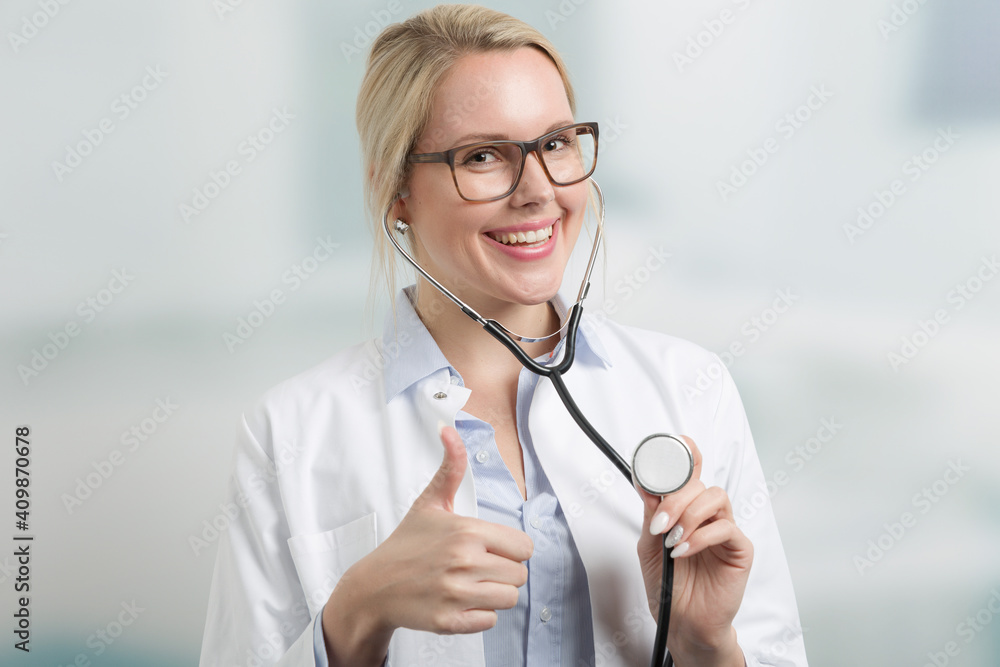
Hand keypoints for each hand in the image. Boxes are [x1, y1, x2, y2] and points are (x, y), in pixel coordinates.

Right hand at [323, 425, 532, 665]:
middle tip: (477, 567)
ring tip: (471, 584)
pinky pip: (490, 621)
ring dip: (494, 594)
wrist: (374, 586)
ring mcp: (456, 594)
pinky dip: (479, 615)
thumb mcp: (430, 503)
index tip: (491, 549)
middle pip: (520, 575)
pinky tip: (460, 601)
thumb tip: (449, 430)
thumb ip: (451, 468)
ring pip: (509, 599)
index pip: (524, 547)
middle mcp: (464, 563)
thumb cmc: (405, 545)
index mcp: (467, 532)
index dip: (511, 549)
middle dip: (503, 572)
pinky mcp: (449, 621)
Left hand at [635, 436, 751, 664]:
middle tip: (660, 522)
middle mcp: (707, 515)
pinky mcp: (740, 549)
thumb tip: (645, 482)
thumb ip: (650, 514)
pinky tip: (683, 551)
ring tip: (672, 539)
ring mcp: (725, 530)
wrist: (681, 624)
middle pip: (699, 483)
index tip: (673, 445)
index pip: (691, 472)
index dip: (686, 454)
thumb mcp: (648, 546)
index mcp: (686, 509)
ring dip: (689, 514)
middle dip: (675, 498)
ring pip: (715, 498)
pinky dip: (701, 536)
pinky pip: (726, 528)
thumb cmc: (667, 585)